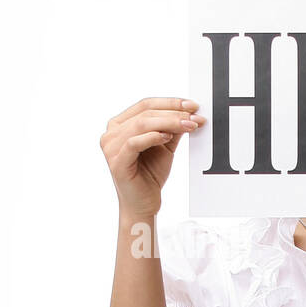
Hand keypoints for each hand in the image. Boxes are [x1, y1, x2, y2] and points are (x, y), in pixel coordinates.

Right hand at [100, 96, 205, 220]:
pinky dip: (153, 137)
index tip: (192, 105)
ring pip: (141, 124)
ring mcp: (111, 147)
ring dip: (168, 123)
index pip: (146, 104)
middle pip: (145, 112)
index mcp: (120, 125)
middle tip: (194, 117)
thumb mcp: (165, 145)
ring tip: (188, 126)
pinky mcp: (116, 162)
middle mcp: (112, 133)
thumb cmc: (150, 175)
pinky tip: (167, 137)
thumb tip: (189, 112)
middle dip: (173, 113)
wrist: (144, 204)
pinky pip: (134, 143)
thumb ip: (172, 128)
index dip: (170, 102)